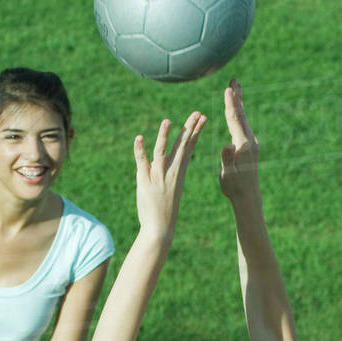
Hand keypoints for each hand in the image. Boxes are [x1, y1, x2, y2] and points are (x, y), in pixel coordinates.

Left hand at [135, 110, 206, 237]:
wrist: (160, 227)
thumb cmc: (164, 208)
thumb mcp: (167, 185)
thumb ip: (162, 169)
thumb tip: (156, 158)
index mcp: (178, 172)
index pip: (188, 147)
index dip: (195, 132)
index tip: (202, 118)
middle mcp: (171, 172)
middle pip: (181, 146)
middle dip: (189, 128)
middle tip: (198, 113)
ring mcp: (158, 176)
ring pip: (161, 152)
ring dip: (164, 136)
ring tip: (167, 121)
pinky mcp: (145, 181)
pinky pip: (142, 162)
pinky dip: (139, 150)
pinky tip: (139, 138)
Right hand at [219, 78, 259, 199]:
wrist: (248, 196)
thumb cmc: (234, 187)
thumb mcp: (228, 174)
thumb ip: (227, 159)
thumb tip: (228, 145)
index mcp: (244, 146)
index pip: (235, 120)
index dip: (231, 104)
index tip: (228, 89)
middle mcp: (250, 141)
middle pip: (242, 114)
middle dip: (237, 97)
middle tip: (234, 80)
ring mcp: (252, 143)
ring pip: (244, 118)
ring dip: (239, 102)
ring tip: (236, 88)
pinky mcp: (250, 146)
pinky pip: (243, 125)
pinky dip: (239, 113)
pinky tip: (237, 110)